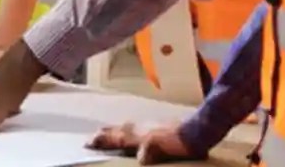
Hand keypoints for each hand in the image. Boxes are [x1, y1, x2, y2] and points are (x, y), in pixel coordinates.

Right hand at [87, 123, 201, 163]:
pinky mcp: (158, 126)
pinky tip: (135, 131)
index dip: (101, 140)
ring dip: (115, 130)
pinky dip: (130, 130)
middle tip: (92, 136)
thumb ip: (148, 151)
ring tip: (108, 131)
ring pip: (126, 127)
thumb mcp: (160, 147)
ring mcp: (148, 125)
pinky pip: (137, 127)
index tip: (87, 143)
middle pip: (117, 130)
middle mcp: (139, 128)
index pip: (114, 137)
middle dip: (105, 133)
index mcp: (136, 134)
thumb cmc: (177, 142)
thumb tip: (140, 159)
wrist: (197, 131)